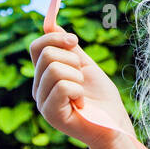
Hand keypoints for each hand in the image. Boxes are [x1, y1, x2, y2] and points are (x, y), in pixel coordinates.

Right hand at [28, 29, 136, 148]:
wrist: (114, 123)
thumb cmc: (101, 97)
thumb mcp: (85, 66)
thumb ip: (68, 48)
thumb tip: (51, 25)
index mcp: (44, 76)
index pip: (36, 47)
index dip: (55, 38)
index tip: (74, 40)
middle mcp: (39, 89)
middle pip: (46, 55)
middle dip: (73, 60)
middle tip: (82, 77)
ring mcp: (42, 103)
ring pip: (54, 69)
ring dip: (77, 77)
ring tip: (82, 92)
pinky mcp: (50, 114)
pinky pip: (62, 86)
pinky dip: (78, 90)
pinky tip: (81, 103)